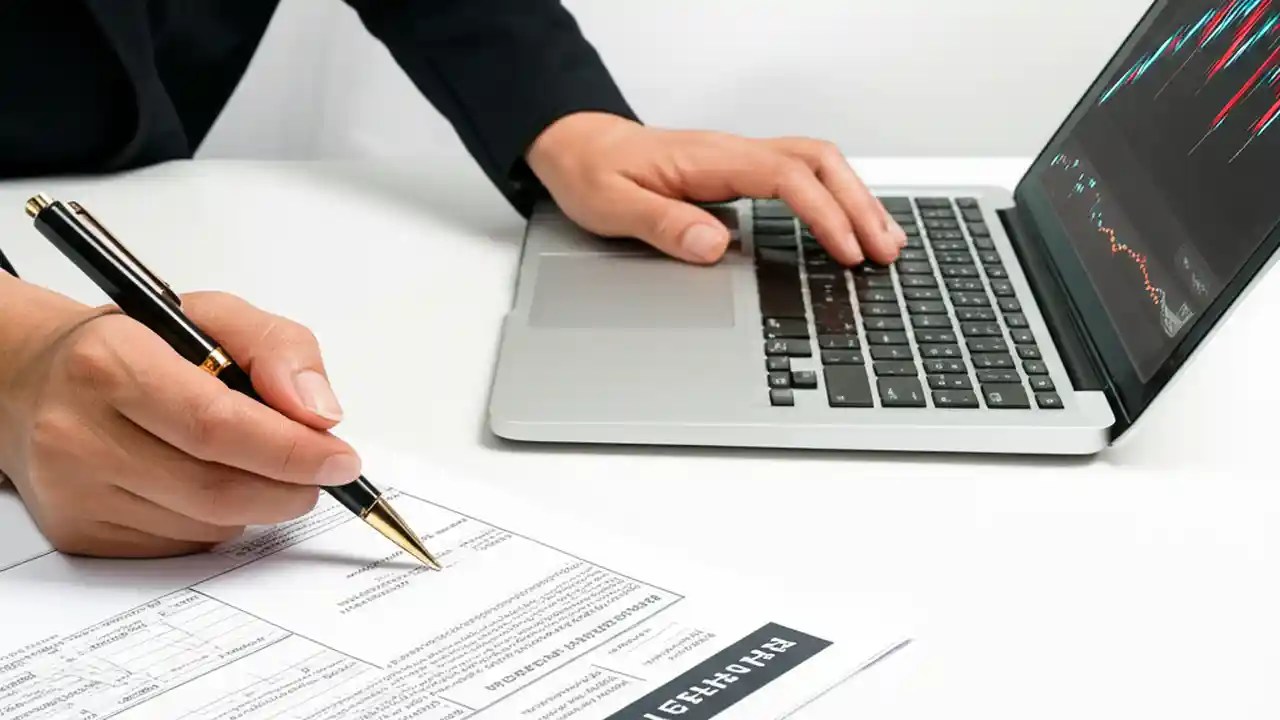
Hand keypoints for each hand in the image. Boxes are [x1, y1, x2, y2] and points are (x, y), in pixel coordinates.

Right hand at [0, 289, 358, 557]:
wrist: (34, 380)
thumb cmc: (134, 345)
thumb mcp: (212, 316)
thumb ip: (279, 349)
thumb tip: (320, 414)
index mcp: (110, 364)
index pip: (216, 425)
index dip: (290, 450)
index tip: (340, 459)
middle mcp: (78, 433)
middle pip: (215, 489)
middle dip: (289, 487)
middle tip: (322, 472)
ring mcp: (74, 492)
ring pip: (205, 526)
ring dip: (257, 503)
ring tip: (256, 464)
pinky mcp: (80, 534)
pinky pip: (181, 546)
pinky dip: (218, 522)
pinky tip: (208, 483)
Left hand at [525, 112, 906, 266]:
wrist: (580, 147)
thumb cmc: (595, 174)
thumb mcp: (614, 206)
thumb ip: (663, 224)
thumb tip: (714, 244)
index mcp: (711, 159)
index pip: (787, 178)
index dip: (824, 214)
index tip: (846, 251)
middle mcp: (734, 153)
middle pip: (819, 162)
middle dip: (859, 205)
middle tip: (886, 251)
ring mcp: (741, 159)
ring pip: (818, 164)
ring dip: (855, 199)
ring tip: (885, 242)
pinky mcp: (742, 171)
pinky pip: (803, 176)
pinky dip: (835, 198)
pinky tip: (848, 226)